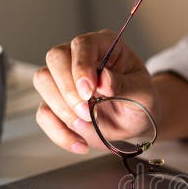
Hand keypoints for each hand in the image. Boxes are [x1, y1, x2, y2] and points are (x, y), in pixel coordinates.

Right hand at [33, 30, 158, 153]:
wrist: (135, 124)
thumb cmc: (141, 102)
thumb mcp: (144, 94)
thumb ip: (125, 85)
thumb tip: (104, 80)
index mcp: (104, 46)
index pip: (82, 45)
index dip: (81, 66)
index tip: (88, 91)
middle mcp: (79, 57)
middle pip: (55, 58)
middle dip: (68, 89)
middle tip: (86, 112)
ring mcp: (64, 79)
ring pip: (44, 81)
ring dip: (62, 109)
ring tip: (87, 124)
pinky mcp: (56, 103)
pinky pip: (44, 114)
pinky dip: (59, 132)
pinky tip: (80, 143)